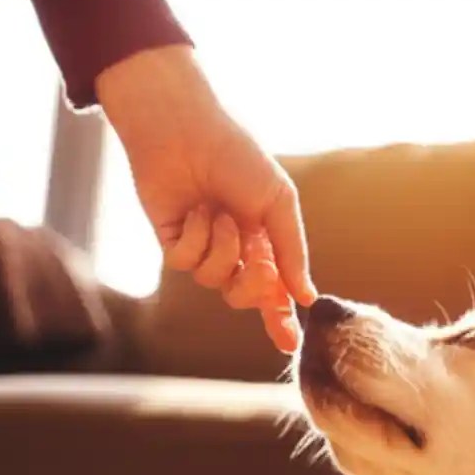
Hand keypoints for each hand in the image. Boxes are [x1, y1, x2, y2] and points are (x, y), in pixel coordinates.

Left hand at [96, 45, 316, 351]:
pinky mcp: (170, 241)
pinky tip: (194, 209)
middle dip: (253, 284)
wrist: (186, 130)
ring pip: (214, 281)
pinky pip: (186, 264)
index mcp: (264, 237)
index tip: (290, 344)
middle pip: (243, 296)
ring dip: (223, 249)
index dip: (280, 318)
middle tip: (257, 255)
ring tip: (220, 213)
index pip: (273, 289)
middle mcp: (233, 246)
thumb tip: (304, 296)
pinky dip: (195, 238)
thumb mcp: (279, 202)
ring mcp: (201, 245)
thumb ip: (292, 251)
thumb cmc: (237, 156)